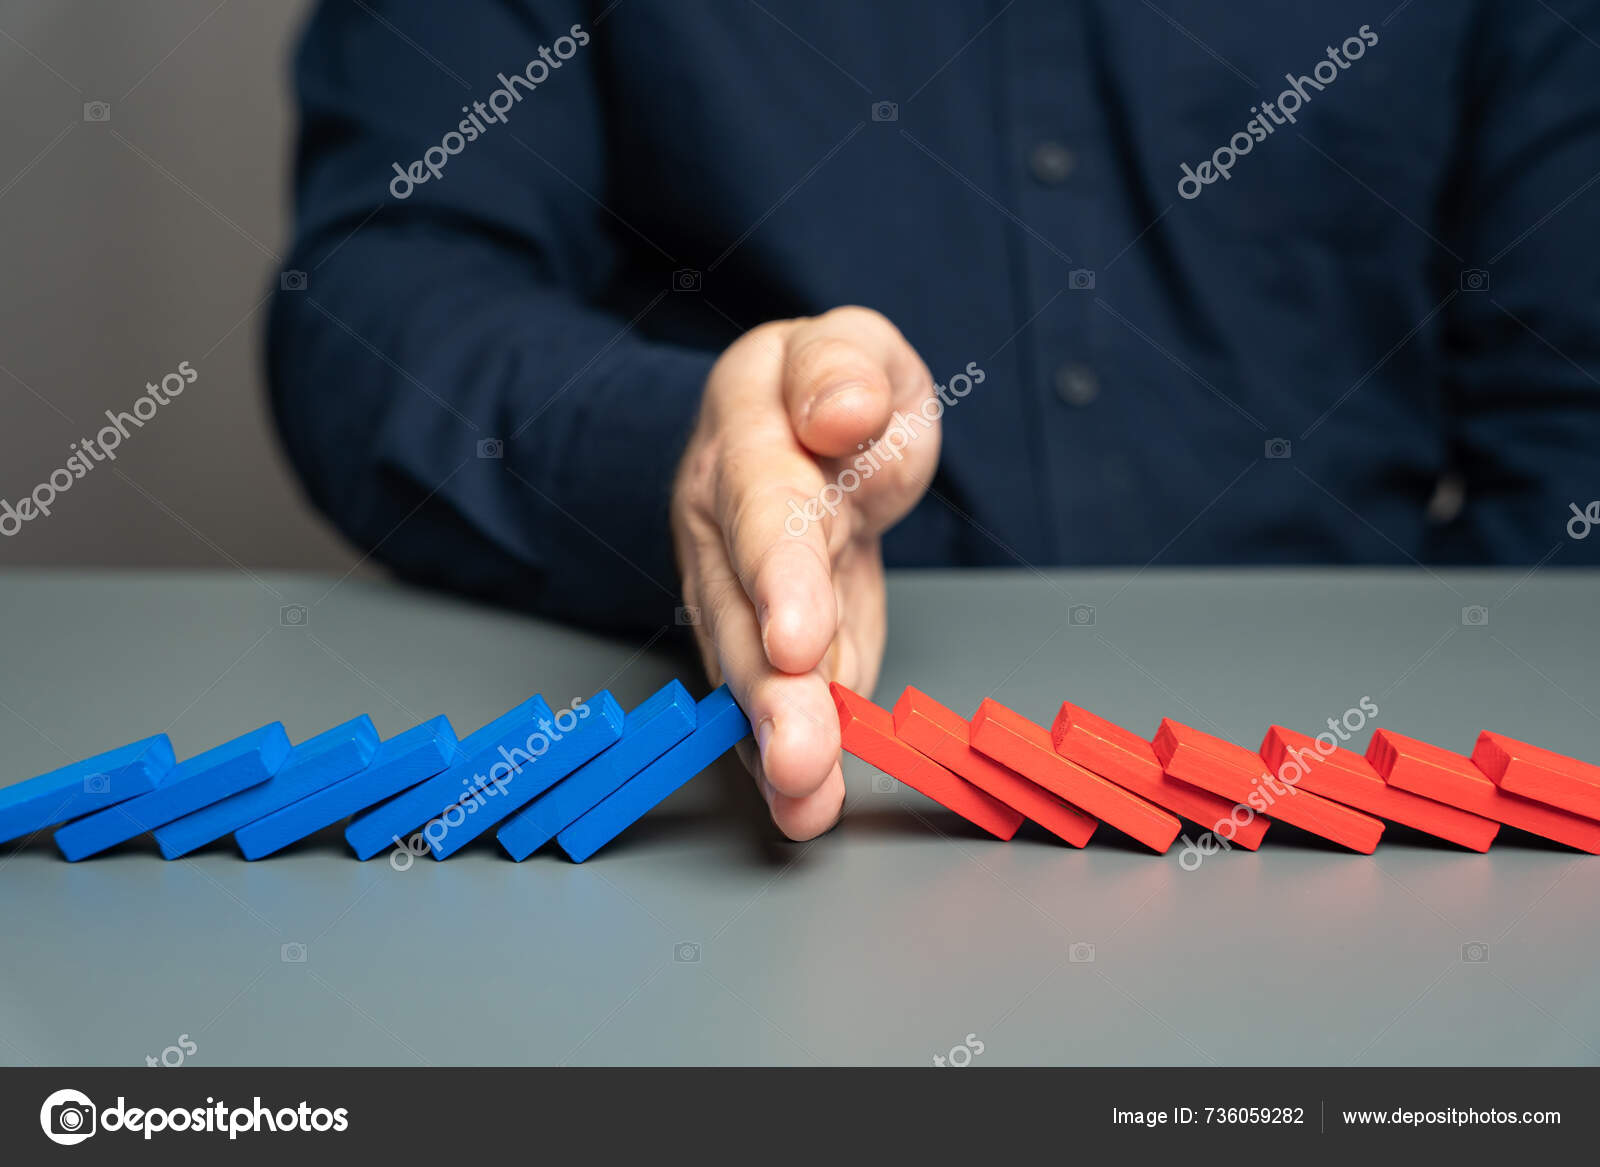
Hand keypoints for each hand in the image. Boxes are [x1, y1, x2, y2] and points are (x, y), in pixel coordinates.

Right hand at [671, 306, 939, 839]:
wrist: (807, 430)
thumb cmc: (833, 386)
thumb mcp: (849, 345)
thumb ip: (844, 365)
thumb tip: (841, 412)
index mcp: (748, 436)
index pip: (764, 508)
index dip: (778, 577)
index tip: (796, 642)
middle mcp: (725, 525)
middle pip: (740, 612)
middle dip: (770, 692)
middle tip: (800, 760)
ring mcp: (738, 592)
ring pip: (749, 670)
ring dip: (777, 740)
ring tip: (805, 800)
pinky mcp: (763, 642)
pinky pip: (770, 699)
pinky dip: (785, 756)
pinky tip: (804, 806)